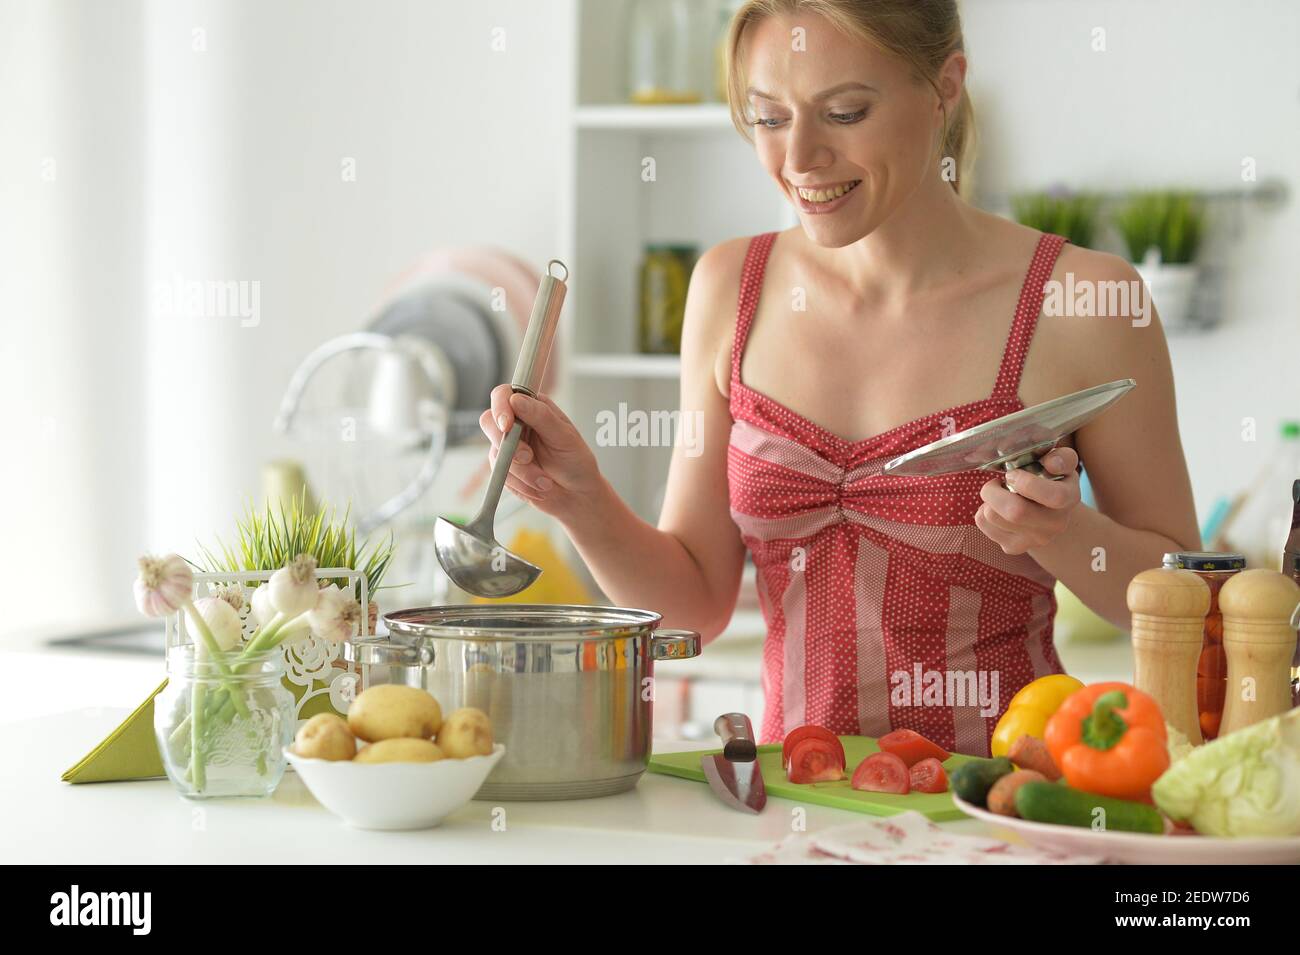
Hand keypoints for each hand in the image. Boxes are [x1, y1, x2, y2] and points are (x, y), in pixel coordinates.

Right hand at [479, 384, 601, 519]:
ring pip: (496, 453)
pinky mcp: (504, 468)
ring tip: (545, 481)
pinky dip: (521, 484)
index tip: (507, 425)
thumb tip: (516, 399)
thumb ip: (541, 416)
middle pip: (490, 422)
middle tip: (528, 458)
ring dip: (522, 471)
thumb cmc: (576, 462)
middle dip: (508, 445)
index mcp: (533, 408)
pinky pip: (500, 475)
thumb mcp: (565, 437)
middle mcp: (517, 424)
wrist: (576, 495)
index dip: (500, 407)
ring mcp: (508, 447)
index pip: (504, 395)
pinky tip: (538, 487)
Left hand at [975, 447, 1080, 555]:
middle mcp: (1055, 524)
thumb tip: (1051, 464)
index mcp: (1069, 499)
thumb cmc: (1050, 480)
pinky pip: (983, 524)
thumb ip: (1062, 458)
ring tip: (999, 494)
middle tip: (997, 482)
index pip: (1054, 497)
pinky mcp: (1013, 547)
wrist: (1047, 514)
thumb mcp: (1061, 464)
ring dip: (987, 500)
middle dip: (994, 491)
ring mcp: (1034, 540)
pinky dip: (982, 511)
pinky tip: (997, 508)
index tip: (1012, 474)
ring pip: (992, 517)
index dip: (1027, 483)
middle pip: (1016, 512)